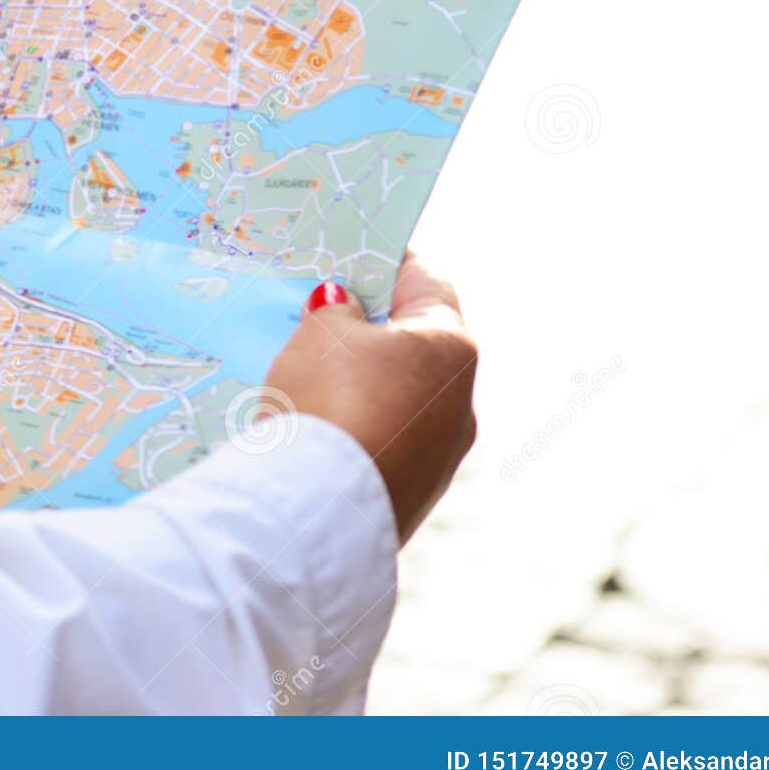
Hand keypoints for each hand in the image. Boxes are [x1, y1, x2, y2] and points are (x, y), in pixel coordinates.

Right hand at [263, 255, 476, 542]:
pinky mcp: (414, 496)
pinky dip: (356, 427)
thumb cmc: (327, 399)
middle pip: (414, 344)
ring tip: (308, 373)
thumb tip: (344, 311)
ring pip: (400, 397)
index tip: (351, 255)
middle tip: (319, 314)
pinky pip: (385, 442)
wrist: (318, 514)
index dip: (385, 262)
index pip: (425, 281)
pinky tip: (316, 426)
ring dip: (362, 382)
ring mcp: (441, 457)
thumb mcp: (320, 332)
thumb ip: (335, 312)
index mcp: (451, 346)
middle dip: (369, 328)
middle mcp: (460, 401)